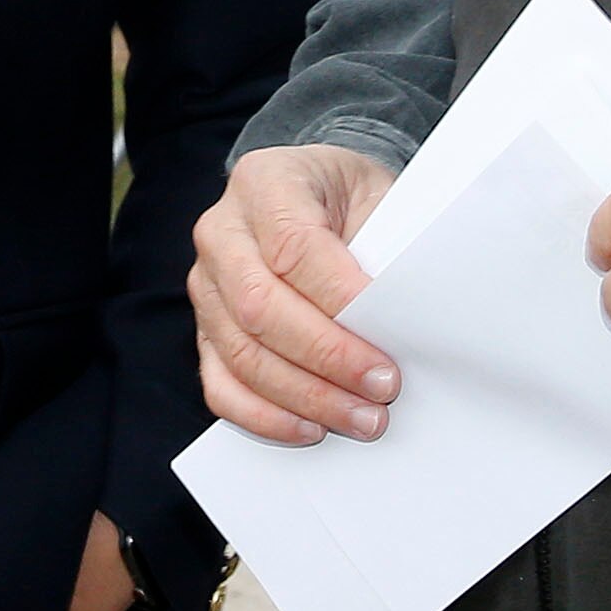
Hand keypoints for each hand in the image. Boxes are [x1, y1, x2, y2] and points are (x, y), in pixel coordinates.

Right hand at [191, 143, 403, 443]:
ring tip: (362, 417)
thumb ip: (384, 248)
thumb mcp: (378, 197)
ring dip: (306, 396)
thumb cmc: (353, 201)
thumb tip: (405, 321)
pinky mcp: (205, 329)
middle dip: (328, 357)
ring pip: (241, 352)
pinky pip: (221, 383)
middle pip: (259, 306)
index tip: (391, 336)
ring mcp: (206, 283)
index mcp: (265, 182)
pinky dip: (264, 415)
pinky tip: (310, 428)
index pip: (292, 247)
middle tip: (384, 388)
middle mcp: (222, 231)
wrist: (320, 200)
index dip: (340, 298)